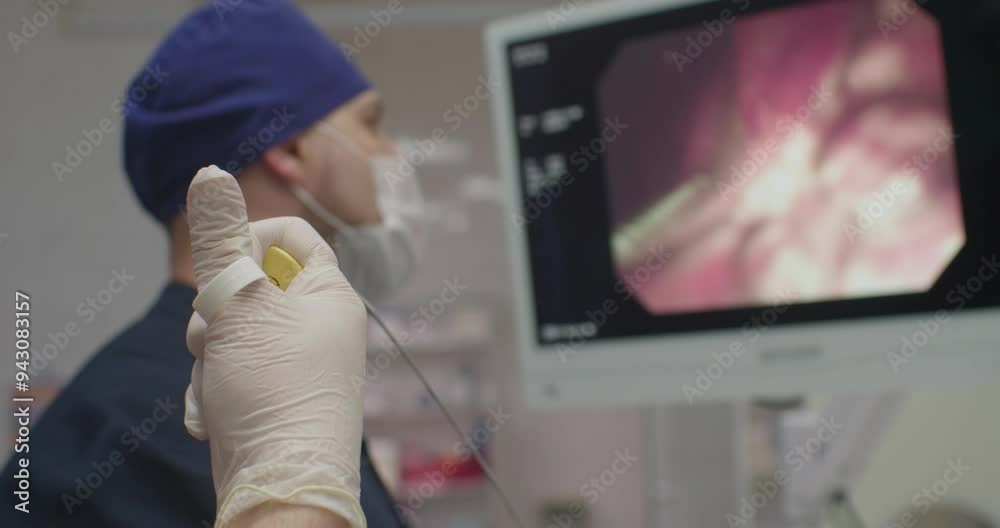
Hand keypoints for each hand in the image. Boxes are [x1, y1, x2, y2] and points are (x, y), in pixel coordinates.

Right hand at [183, 166, 367, 527]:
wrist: (280, 484)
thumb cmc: (270, 389)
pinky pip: (231, 369)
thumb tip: (211, 170)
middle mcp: (318, 323)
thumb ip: (221, 238)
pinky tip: (215, 414)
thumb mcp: (239, 303)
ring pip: (230, 330)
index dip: (248, 243)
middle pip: (249, 283)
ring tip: (217, 381)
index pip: (290, 235)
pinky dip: (215, 388)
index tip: (222, 271)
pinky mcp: (272, 393)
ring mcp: (296, 360)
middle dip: (215, 312)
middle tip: (212, 337)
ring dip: (209, 356)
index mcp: (328, 293)